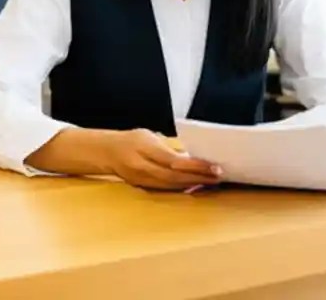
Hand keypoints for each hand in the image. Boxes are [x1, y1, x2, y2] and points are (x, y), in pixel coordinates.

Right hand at [102, 129, 222, 190]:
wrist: (107, 152)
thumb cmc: (132, 140)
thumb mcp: (149, 136)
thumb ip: (168, 147)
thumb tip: (191, 156)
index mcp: (144, 149)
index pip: (174, 160)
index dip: (194, 165)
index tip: (213, 165)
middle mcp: (142, 167)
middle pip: (175, 176)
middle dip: (199, 177)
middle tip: (218, 175)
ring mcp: (142, 179)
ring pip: (172, 185)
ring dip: (194, 184)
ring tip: (212, 181)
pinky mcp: (144, 187)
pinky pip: (167, 189)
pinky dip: (183, 188)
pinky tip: (197, 186)